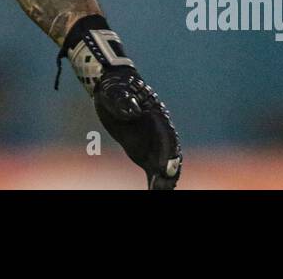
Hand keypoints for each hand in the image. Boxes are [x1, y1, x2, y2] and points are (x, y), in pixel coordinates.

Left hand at [93, 69, 181, 189]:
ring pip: (164, 167)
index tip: (164, 168)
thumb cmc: (115, 90)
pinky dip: (154, 184)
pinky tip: (152, 193)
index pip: (167, 136)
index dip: (168, 152)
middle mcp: (160, 133)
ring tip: (158, 191)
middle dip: (169, 171)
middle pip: (170, 155)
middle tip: (162, 186)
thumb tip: (132, 111)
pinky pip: (153, 173)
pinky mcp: (145, 155)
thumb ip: (124, 101)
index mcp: (157, 116)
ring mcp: (154, 146)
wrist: (112, 91)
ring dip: (164, 181)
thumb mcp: (116, 92)